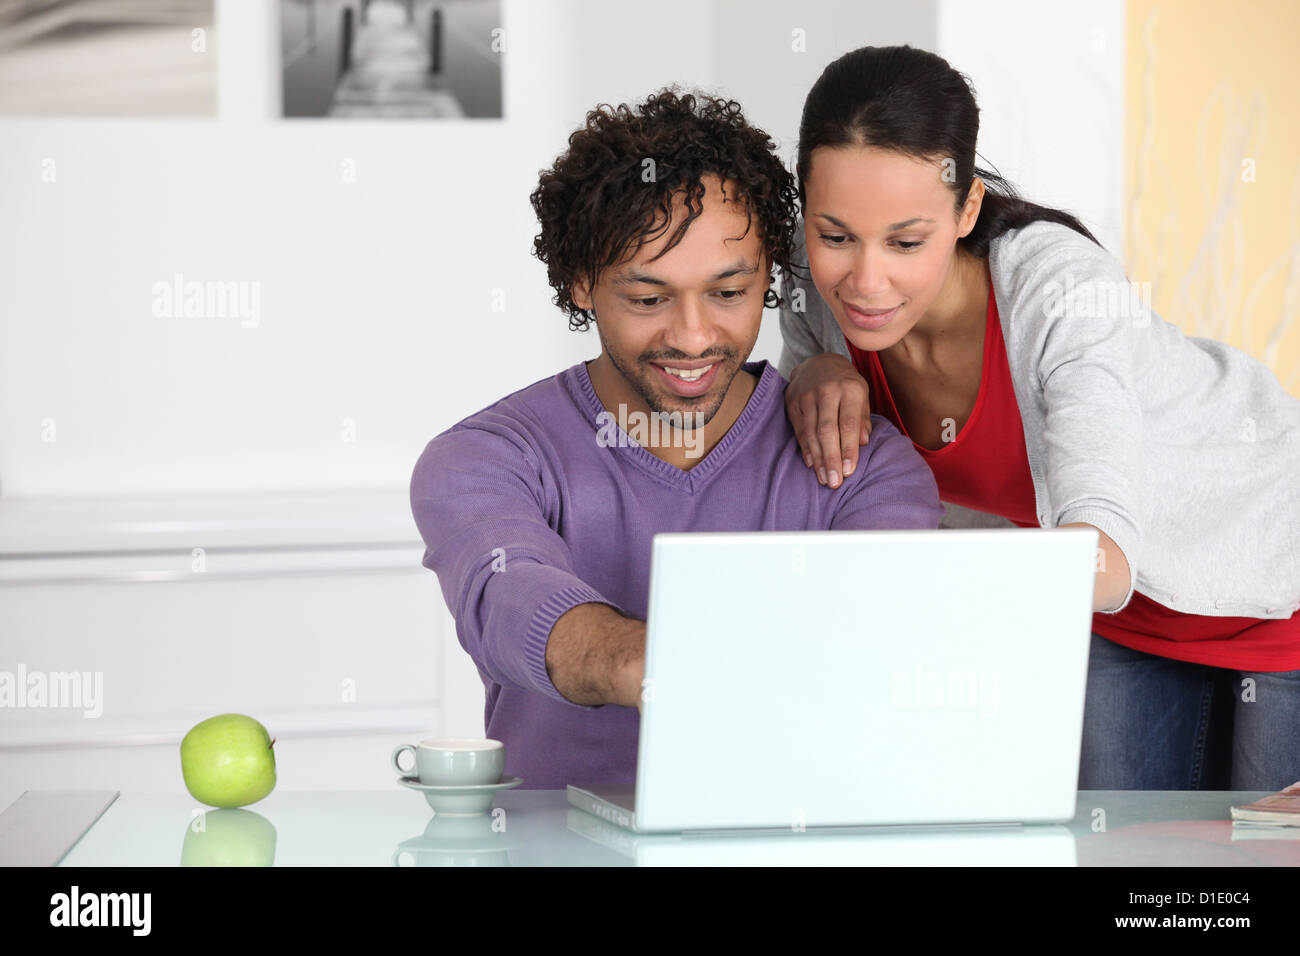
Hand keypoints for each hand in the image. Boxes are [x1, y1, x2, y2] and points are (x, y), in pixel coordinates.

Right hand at [786, 353, 872, 488]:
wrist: (818, 362)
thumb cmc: (845, 383)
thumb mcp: (862, 394)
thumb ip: (862, 418)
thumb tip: (863, 443)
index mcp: (849, 389)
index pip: (848, 423)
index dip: (848, 449)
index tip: (849, 471)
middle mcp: (827, 391)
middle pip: (828, 431)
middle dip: (831, 459)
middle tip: (834, 482)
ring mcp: (807, 396)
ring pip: (811, 432)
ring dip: (818, 458)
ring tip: (824, 479)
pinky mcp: (793, 401)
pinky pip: (799, 429)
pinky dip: (805, 448)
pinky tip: (812, 464)